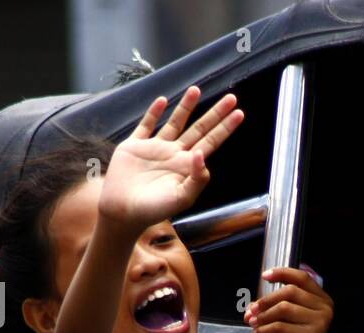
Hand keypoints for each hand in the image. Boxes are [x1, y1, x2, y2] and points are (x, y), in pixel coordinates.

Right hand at [98, 86, 243, 231]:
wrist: (123, 212)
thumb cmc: (154, 210)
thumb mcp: (182, 198)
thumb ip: (197, 179)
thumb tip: (202, 154)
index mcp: (187, 166)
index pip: (211, 142)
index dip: (225, 128)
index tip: (239, 113)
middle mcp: (174, 154)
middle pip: (199, 129)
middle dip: (215, 113)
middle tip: (231, 98)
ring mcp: (155, 148)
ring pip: (175, 122)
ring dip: (186, 106)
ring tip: (197, 90)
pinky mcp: (134, 146)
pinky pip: (146, 125)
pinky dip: (153, 113)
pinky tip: (162, 100)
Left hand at [245, 265, 334, 332]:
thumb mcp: (289, 320)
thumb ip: (276, 307)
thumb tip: (251, 304)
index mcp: (322, 299)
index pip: (302, 277)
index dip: (283, 273)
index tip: (265, 276)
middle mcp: (324, 308)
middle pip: (290, 292)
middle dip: (266, 299)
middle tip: (251, 309)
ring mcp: (319, 322)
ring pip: (284, 308)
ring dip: (264, 315)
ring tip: (253, 322)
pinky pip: (281, 327)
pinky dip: (265, 329)